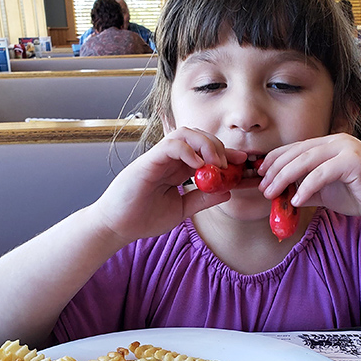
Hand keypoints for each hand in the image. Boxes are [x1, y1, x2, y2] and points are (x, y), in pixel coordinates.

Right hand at [92, 128, 246, 244]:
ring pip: (185, 133)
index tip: (243, 162)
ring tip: (216, 163)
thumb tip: (227, 191)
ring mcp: (158, 158)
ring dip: (205, 144)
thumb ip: (202, 199)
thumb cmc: (144, 218)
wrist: (118, 227)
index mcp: (177, 168)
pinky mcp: (148, 162)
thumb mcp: (181, 210)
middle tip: (231, 163)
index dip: (225, 153)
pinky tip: (198, 166)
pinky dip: (188, 150)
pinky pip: (170, 145)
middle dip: (219, 146)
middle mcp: (169, 159)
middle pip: (198, 136)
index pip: (204, 151)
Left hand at [258, 133, 360, 223]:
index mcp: (329, 144)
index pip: (295, 148)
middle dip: (276, 170)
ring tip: (272, 194)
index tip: (260, 175)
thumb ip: (305, 189)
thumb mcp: (325, 193)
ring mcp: (347, 148)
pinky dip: (307, 186)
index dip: (275, 160)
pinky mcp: (355, 161)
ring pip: (307, 160)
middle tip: (262, 187)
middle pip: (297, 152)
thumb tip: (281, 194)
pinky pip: (323, 173)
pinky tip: (296, 200)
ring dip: (285, 177)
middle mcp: (337, 141)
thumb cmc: (360, 196)